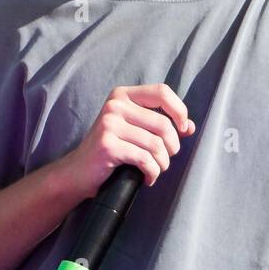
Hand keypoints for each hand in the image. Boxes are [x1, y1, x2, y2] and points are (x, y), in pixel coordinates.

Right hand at [57, 84, 194, 197]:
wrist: (78, 172)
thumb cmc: (112, 149)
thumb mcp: (136, 130)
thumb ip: (161, 124)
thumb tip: (190, 127)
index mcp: (123, 95)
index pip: (162, 92)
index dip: (179, 111)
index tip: (183, 129)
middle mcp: (115, 105)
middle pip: (163, 123)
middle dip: (172, 147)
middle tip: (165, 158)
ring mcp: (109, 124)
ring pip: (156, 144)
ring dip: (162, 163)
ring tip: (157, 169)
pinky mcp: (108, 145)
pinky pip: (145, 159)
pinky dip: (152, 172)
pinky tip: (148, 178)